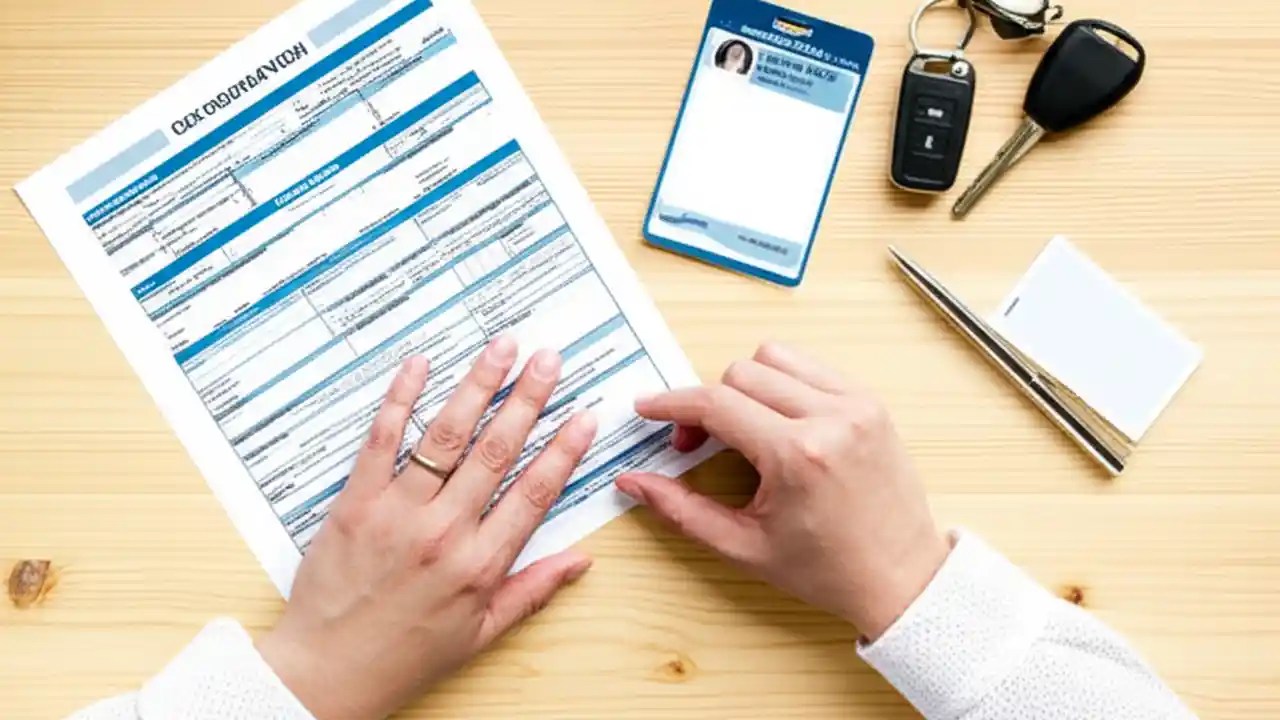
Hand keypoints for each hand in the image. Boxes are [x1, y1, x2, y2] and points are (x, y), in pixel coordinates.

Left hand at [257, 336, 597, 719]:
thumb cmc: (404, 656)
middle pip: (496, 451)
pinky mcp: (355, 504)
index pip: (534, 492)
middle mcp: (444, 533)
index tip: (584, 415)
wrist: (326, 672)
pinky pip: (381, 441)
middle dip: (527, 398)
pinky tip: (419, 365)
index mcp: (480, 565)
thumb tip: (581, 560)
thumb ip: (532, 590)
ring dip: (477, 386)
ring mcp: (398, 514)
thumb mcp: (480, 633)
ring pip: (446, 437)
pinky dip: (400, 399)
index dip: (564, 450)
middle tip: (547, 359)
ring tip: (500, 348)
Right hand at [616, 343, 949, 641]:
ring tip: (742, 428)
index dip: (671, 403)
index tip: (647, 409)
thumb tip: (632, 482)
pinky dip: (784, 385)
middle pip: (740, 373)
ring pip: (776, 358)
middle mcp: (831, 418)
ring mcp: (857, 405)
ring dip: (746, 385)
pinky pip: (812, 367)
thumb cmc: (828, 569)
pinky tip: (776, 421)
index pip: (716, 404)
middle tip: (699, 444)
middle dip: (708, 403)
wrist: (902, 578)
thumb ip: (681, 510)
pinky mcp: (872, 403)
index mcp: (797, 456)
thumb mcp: (745, 547)